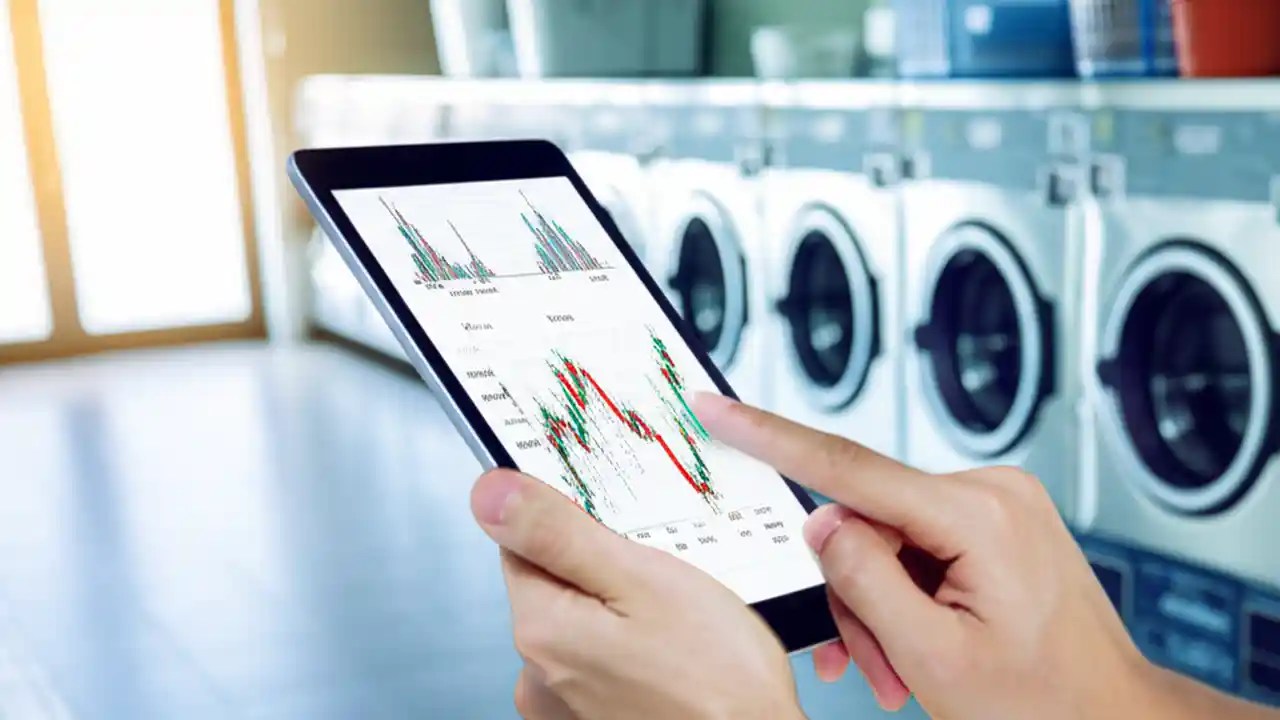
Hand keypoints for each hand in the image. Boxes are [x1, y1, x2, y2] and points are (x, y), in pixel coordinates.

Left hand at [471, 469, 803, 719]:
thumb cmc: (716, 676)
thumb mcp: (642, 579)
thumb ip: (558, 534)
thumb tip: (490, 493)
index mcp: (540, 629)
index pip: (523, 542)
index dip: (575, 525)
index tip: (621, 534)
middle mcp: (537, 675)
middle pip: (555, 585)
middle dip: (604, 572)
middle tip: (663, 583)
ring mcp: (564, 707)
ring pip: (584, 624)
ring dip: (622, 614)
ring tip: (678, 625)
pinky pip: (602, 663)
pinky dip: (632, 652)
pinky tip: (674, 657)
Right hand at [694, 393, 1146, 719]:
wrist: (1108, 717)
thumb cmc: (1043, 703)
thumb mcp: (932, 655)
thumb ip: (865, 579)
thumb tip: (821, 523)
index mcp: (981, 516)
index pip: (850, 467)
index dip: (771, 437)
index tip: (721, 409)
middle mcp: (991, 491)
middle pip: (866, 520)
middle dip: (852, 594)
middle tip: (863, 663)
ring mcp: (995, 504)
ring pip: (886, 539)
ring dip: (878, 606)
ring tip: (897, 670)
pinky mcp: (992, 521)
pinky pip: (916, 545)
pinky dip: (903, 595)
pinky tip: (912, 643)